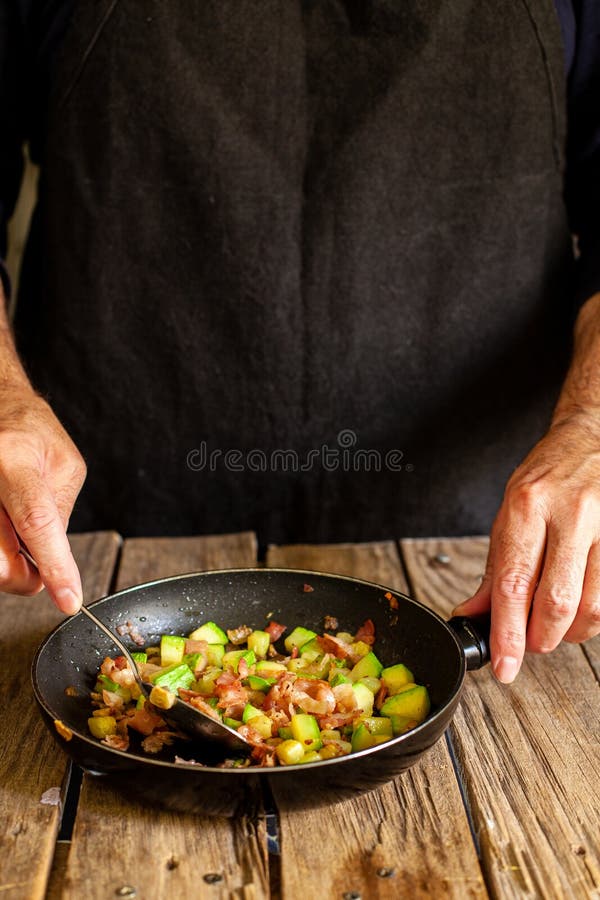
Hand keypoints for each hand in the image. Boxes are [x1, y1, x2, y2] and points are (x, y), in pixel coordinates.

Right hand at [0, 388, 85, 612]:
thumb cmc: (31, 432)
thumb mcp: (64, 465)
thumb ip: (59, 511)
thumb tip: (53, 558)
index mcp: (12, 460)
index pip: (35, 523)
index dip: (54, 567)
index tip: (69, 599)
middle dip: (26, 578)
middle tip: (43, 572)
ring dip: (10, 566)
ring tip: (22, 542)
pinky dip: (2, 553)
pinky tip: (8, 535)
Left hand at [453, 411, 599, 681]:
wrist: (592, 439)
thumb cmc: (548, 477)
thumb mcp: (510, 512)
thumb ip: (496, 570)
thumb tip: (472, 616)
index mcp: (527, 507)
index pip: (514, 584)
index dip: (507, 634)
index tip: (503, 666)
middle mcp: (568, 515)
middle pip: (555, 603)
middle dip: (539, 639)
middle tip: (528, 644)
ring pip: (591, 608)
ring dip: (568, 632)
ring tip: (554, 624)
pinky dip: (592, 615)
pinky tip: (579, 606)